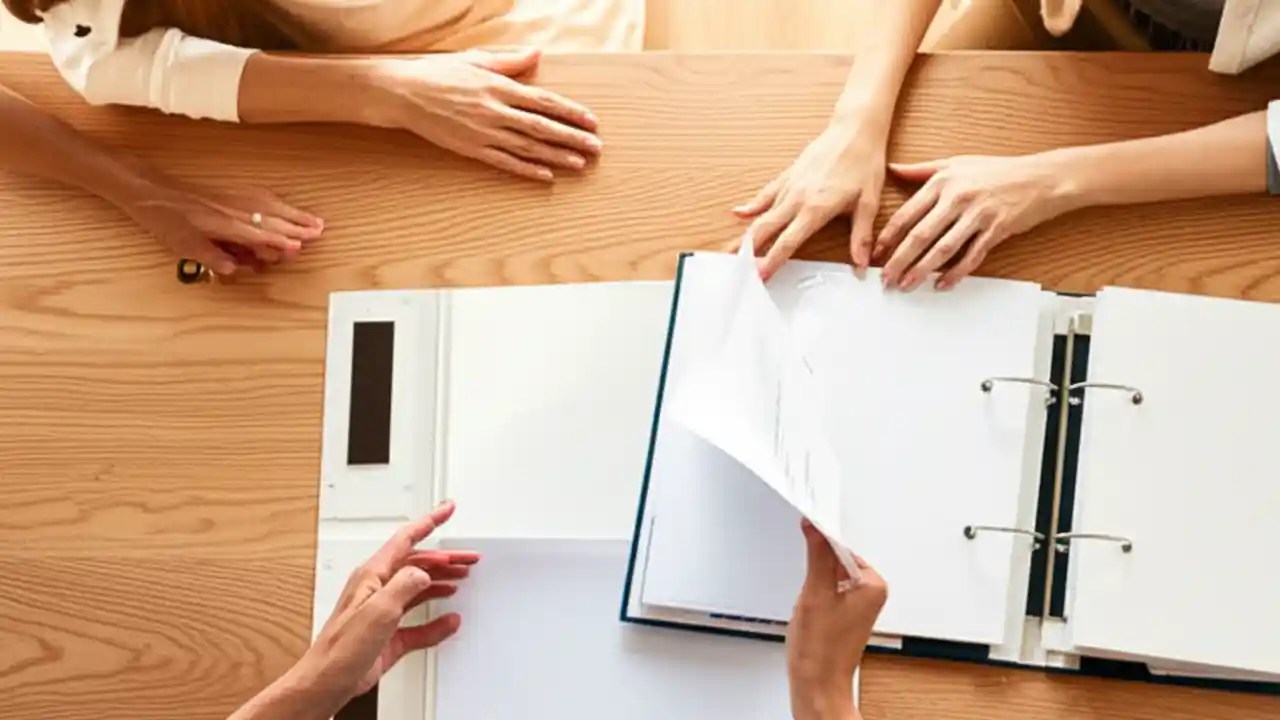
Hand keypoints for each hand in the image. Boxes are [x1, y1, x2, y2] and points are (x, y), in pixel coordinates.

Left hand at [117, 171, 323, 275]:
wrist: (148, 191)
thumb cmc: (163, 219)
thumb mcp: (181, 244)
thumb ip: (210, 256)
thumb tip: (233, 269)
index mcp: (222, 223)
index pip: (258, 234)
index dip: (278, 242)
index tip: (298, 247)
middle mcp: (232, 209)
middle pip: (270, 218)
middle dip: (296, 225)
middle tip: (318, 232)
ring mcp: (232, 199)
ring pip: (270, 206)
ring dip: (293, 213)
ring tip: (314, 221)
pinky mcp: (229, 193)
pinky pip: (261, 197)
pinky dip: (278, 203)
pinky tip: (285, 207)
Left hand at [265, 501, 478, 718]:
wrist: (327, 682)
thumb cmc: (341, 649)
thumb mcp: (377, 611)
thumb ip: (403, 586)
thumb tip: (423, 574)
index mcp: (373, 576)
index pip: (406, 540)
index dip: (429, 521)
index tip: (447, 509)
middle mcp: (378, 590)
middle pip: (418, 565)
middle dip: (446, 558)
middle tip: (469, 556)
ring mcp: (384, 612)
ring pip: (419, 589)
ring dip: (442, 581)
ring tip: (463, 577)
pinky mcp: (389, 635)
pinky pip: (419, 624)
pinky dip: (437, 622)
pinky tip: (449, 620)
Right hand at [373, 49, 602, 181]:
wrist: (404, 94)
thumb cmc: (440, 74)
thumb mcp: (477, 61)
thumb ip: (510, 62)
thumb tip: (538, 54)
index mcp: (500, 87)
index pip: (545, 102)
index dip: (571, 112)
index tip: (592, 121)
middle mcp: (496, 111)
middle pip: (543, 127)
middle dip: (573, 137)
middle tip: (597, 147)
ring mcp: (485, 133)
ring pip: (528, 147)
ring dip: (557, 156)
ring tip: (580, 163)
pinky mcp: (472, 149)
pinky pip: (505, 162)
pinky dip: (527, 169)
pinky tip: (546, 175)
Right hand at [733, 122, 885, 280]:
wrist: (855, 129)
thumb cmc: (864, 163)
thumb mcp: (869, 202)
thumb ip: (861, 235)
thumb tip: (862, 264)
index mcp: (815, 208)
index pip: (788, 242)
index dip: (772, 261)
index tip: (760, 276)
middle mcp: (797, 198)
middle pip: (764, 229)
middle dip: (747, 251)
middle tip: (734, 269)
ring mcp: (789, 186)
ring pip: (761, 214)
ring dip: (745, 234)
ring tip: (730, 250)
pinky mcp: (788, 175)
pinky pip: (765, 194)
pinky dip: (751, 205)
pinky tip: (738, 213)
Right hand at [787, 520, 886, 719]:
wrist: (817, 684)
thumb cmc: (822, 650)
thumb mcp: (816, 592)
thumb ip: (816, 554)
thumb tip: (815, 527)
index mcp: (873, 584)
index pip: (842, 547)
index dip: (819, 544)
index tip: (804, 534)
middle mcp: (871, 593)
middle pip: (836, 561)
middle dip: (815, 572)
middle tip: (809, 592)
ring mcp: (859, 605)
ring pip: (829, 577)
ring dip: (814, 586)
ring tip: (811, 609)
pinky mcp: (846, 614)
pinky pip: (828, 592)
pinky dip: (815, 597)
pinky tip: (811, 614)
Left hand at [876, 154, 1076, 290]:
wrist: (1041, 177)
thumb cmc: (997, 171)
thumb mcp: (956, 163)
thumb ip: (922, 170)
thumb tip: (892, 168)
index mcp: (943, 182)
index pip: (908, 213)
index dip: (889, 236)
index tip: (877, 253)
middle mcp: (958, 197)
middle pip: (921, 235)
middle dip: (899, 260)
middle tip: (886, 278)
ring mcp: (978, 214)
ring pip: (943, 248)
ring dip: (922, 270)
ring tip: (907, 285)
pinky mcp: (997, 229)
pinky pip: (972, 255)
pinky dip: (956, 272)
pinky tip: (943, 284)